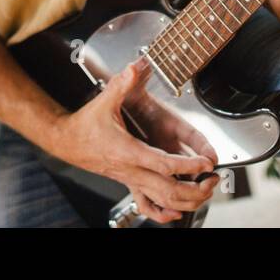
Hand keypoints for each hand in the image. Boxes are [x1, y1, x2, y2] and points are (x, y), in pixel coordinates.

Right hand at [50, 58, 218, 223]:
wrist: (68, 142)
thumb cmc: (86, 124)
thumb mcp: (105, 101)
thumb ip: (122, 83)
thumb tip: (136, 67)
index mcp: (129, 152)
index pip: (162, 164)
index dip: (186, 166)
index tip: (204, 163)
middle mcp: (131, 170)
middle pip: (168, 191)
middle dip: (194, 189)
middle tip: (212, 179)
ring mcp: (131, 180)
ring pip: (162, 201)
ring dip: (187, 200)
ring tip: (205, 190)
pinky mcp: (129, 183)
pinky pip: (148, 206)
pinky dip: (165, 213)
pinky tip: (178, 211)